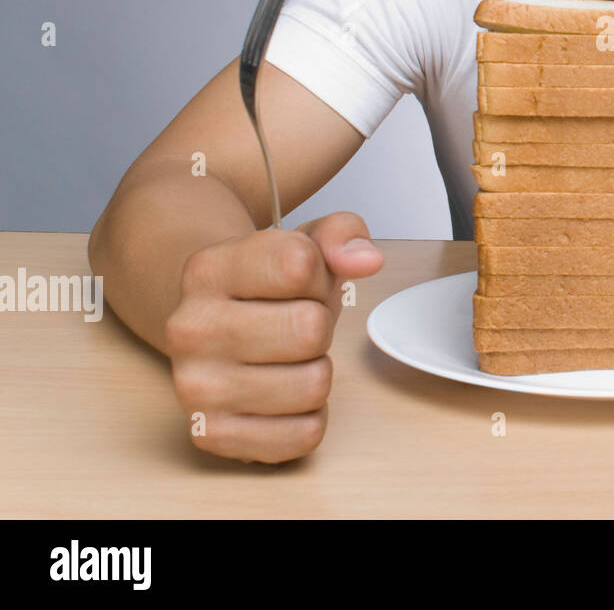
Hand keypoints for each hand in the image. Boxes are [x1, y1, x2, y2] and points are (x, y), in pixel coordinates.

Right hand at [164, 211, 383, 462]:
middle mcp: (191, 328)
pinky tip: (284, 397)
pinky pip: (303, 435)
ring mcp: (195, 386)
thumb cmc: (267, 288)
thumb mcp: (303, 244)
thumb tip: (365, 260)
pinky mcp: (211, 435)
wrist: (209, 327)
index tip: (300, 282)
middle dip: (319, 327)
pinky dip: (310, 417)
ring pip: (313, 386)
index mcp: (209, 269)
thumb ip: (341, 235)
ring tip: (288, 359)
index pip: (300, 264)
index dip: (319, 274)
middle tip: (296, 325)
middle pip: (309, 330)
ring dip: (316, 372)